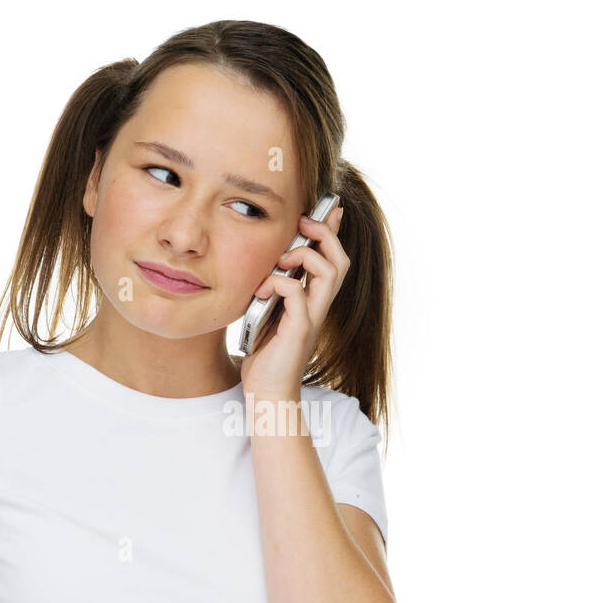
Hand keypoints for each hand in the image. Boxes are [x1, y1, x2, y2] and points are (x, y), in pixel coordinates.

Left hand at [239, 203, 347, 400]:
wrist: (267, 395)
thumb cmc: (264, 357)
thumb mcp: (267, 314)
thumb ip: (271, 292)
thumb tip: (264, 267)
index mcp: (313, 300)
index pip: (332, 259)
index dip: (333, 231)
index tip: (329, 207)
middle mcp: (318, 307)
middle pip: (340, 259)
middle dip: (324, 234)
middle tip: (302, 225)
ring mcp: (312, 318)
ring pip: (329, 271)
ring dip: (304, 255)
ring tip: (280, 260)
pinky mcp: (300, 330)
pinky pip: (297, 293)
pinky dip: (278, 283)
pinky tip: (261, 291)